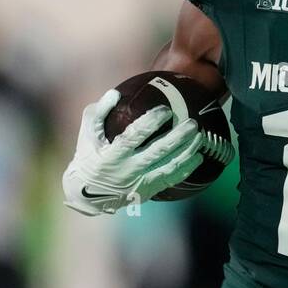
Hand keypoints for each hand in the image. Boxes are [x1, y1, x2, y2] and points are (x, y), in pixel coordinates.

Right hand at [61, 89, 204, 214]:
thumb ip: (99, 112)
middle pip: (158, 152)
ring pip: (169, 166)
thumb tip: (115, 93)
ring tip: (200, 136)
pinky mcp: (148, 190)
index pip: (134, 137)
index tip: (166, 110)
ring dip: (187, 151)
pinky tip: (198, 156)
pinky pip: (171, 179)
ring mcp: (140, 182)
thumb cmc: (89, 156)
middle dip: (178, 137)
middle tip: (192, 123)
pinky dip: (186, 168)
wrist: (88, 194)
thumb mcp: (87, 134)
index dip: (150, 123)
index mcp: (111, 155)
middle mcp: (127, 170)